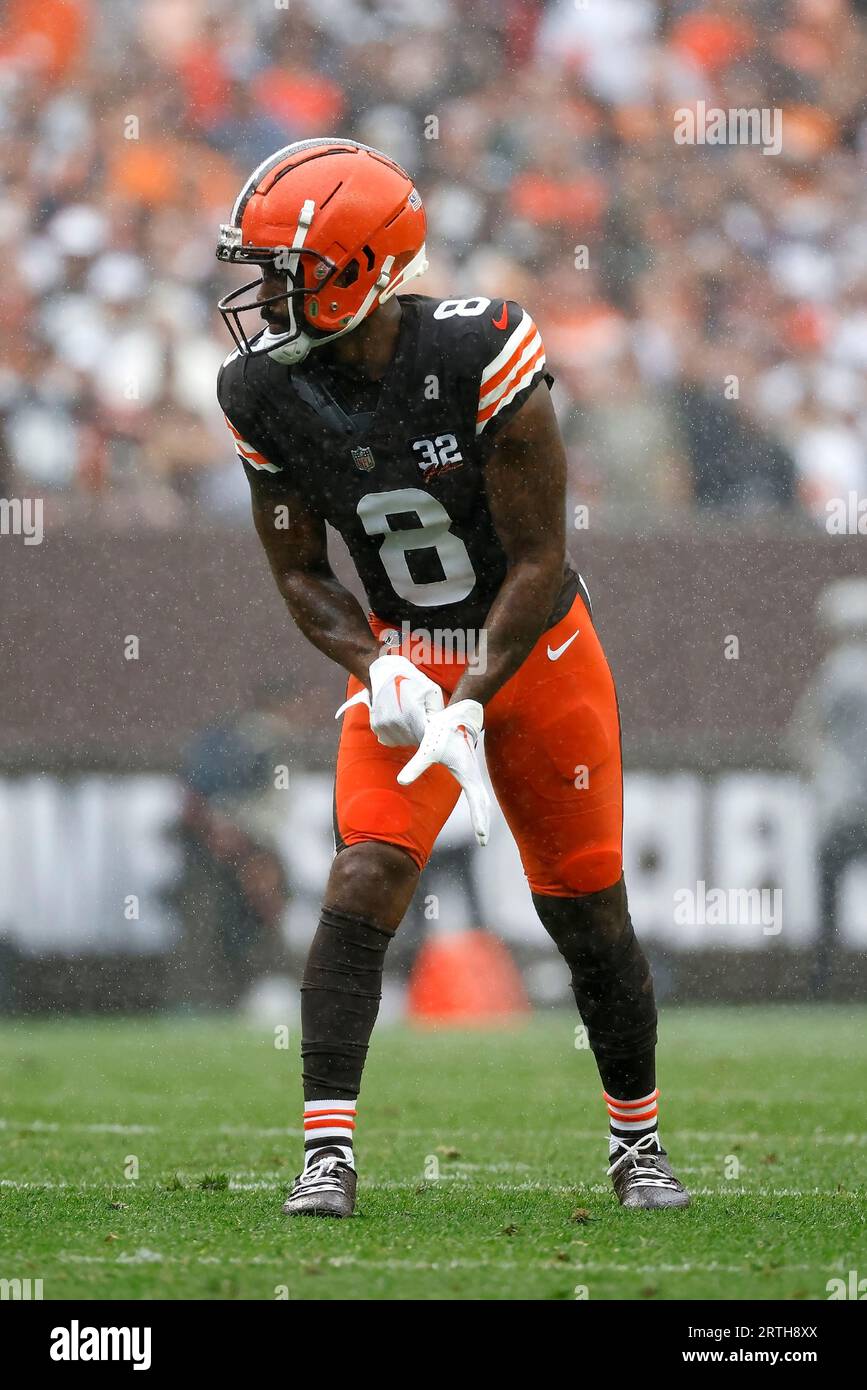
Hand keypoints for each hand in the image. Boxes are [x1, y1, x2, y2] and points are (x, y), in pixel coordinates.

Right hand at [335, 654, 443, 746]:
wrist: (384, 671)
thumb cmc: (409, 678)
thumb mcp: (431, 690)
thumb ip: (437, 711)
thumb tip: (438, 728)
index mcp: (410, 712)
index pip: (424, 736)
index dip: (430, 732)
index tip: (431, 724)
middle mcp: (394, 721)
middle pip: (414, 740)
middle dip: (421, 732)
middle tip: (421, 718)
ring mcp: (383, 725)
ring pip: (403, 742)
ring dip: (409, 734)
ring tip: (410, 717)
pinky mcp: (376, 727)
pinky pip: (392, 740)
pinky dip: (398, 734)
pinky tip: (400, 720)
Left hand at [397, 699, 489, 846]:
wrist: (456, 714)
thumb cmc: (442, 731)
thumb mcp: (427, 749)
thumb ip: (416, 766)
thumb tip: (402, 782)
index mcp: (467, 774)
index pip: (476, 802)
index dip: (478, 820)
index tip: (481, 837)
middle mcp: (473, 775)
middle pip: (483, 804)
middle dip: (482, 822)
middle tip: (483, 841)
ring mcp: (473, 772)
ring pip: (482, 798)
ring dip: (482, 814)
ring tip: (481, 832)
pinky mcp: (469, 769)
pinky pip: (477, 792)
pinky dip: (479, 804)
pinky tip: (477, 810)